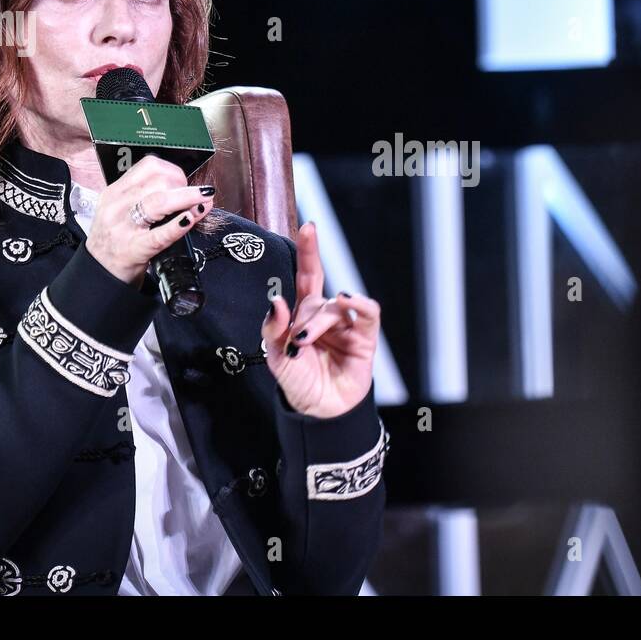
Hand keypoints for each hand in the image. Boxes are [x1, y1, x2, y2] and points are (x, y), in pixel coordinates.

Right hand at [84, 155, 215, 286]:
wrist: (98, 272)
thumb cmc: (114, 239)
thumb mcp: (120, 210)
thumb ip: (145, 196)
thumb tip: (185, 189)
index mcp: (115, 192)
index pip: (148, 167)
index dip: (173, 171)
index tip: (183, 181)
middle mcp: (116, 206)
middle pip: (157, 182)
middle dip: (183, 185)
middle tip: (194, 195)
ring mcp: (124, 229)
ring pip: (158, 202)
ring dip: (187, 198)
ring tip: (203, 199)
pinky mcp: (133, 250)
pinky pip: (159, 235)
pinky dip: (178, 226)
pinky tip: (190, 219)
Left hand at [261, 221, 377, 418]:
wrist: (320, 411)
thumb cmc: (298, 382)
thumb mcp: (276, 356)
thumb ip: (273, 328)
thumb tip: (276, 300)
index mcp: (304, 314)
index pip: (308, 275)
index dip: (309, 251)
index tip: (309, 228)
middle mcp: (326, 315)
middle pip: (317, 297)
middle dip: (306, 316)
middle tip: (297, 342)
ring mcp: (347, 325)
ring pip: (337, 306)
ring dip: (321, 321)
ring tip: (307, 342)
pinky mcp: (365, 337)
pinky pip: (366, 313)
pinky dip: (359, 303)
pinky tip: (349, 301)